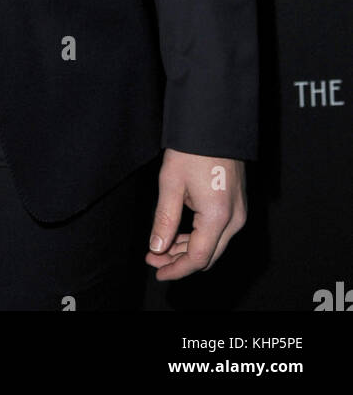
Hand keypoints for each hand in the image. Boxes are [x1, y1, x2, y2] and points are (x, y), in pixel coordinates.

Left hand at [146, 149, 246, 279]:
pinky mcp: (237, 203)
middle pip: (208, 255)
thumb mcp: (171, 184)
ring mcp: (239, 211)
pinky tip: (178, 233)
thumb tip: (157, 248)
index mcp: (218, 216)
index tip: (157, 271)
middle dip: (180, 261)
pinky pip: (219, 231)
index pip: (198, 258)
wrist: (214, 123)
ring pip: (214, 244)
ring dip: (188, 249)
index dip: (176, 269)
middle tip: (154, 258)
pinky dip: (199, 237)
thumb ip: (164, 220)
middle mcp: (235, 219)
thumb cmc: (192, 149)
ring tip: (161, 247)